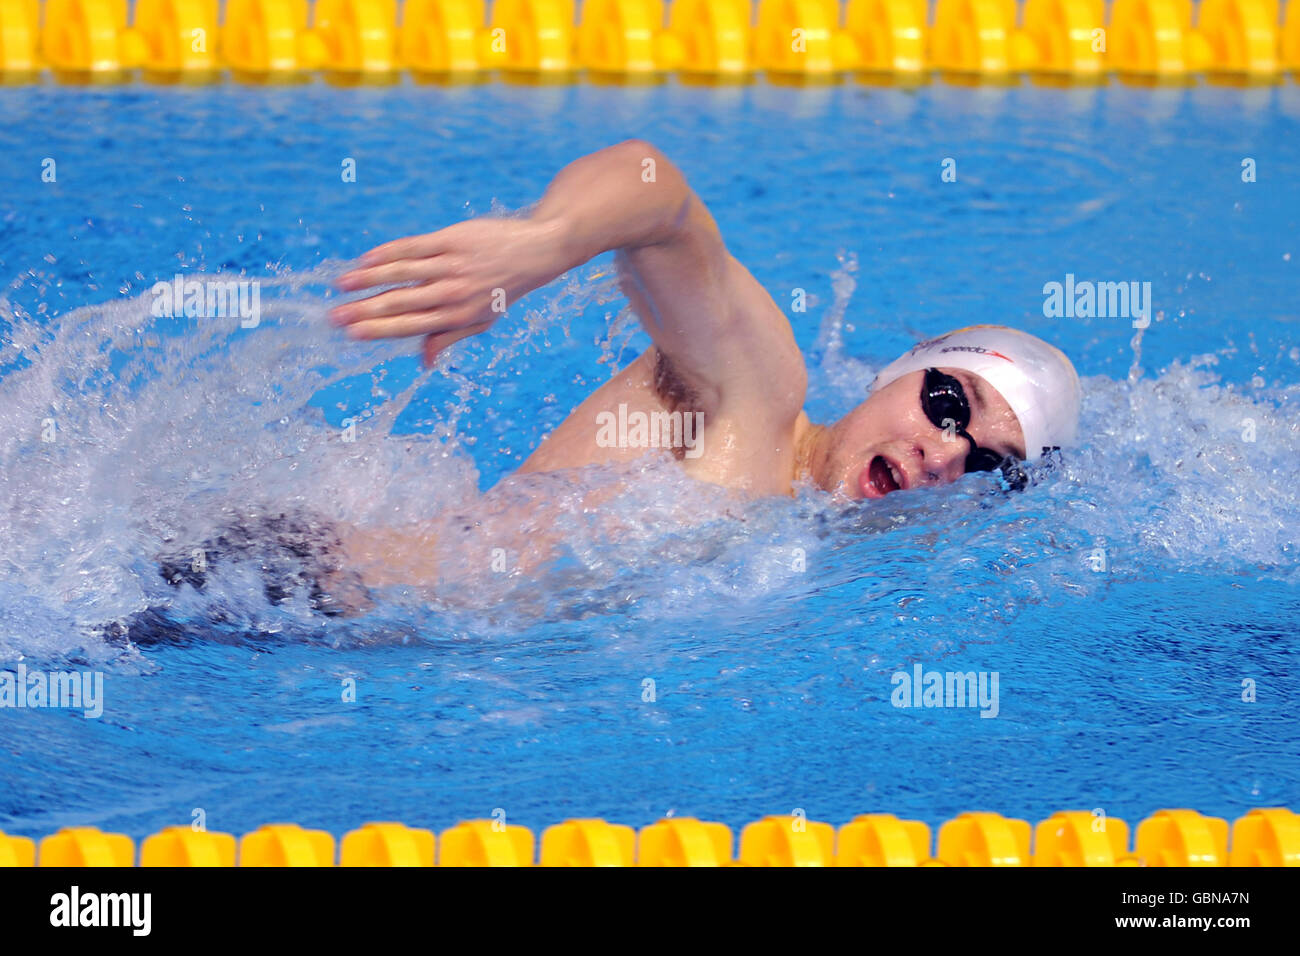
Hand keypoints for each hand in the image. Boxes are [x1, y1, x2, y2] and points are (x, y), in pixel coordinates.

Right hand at [330, 216, 569, 365]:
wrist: (534, 252)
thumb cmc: (502, 290)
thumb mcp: (481, 321)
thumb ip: (447, 338)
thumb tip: (422, 363)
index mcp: (457, 317)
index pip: (410, 326)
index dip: (379, 330)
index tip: (351, 334)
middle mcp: (453, 293)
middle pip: (401, 303)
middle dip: (365, 311)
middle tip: (334, 316)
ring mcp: (451, 265)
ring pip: (403, 273)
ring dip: (369, 279)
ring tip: (341, 285)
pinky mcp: (451, 240)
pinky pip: (414, 247)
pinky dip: (388, 253)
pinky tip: (366, 259)